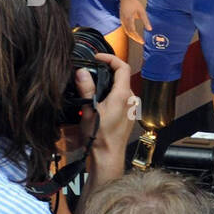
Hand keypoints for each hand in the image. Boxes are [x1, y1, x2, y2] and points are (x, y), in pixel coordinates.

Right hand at [80, 53, 134, 185]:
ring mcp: (131, 108)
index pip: (122, 67)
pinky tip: (98, 100)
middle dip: (106, 71)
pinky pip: (121, 98)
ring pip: (120, 88)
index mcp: (123, 95)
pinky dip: (110, 94)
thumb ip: (86, 89)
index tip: (97, 57)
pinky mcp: (128, 115)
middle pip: (121, 77)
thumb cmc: (100, 137)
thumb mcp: (89, 110)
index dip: (110, 58)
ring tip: (92, 86)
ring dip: (107, 84)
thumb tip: (81, 72)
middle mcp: (131, 100)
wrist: (107, 156)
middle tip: (91, 70)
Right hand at [120, 0, 150, 45]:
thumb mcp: (142, 11)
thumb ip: (145, 20)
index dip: (137, 37)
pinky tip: (135, 34)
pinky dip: (130, 32)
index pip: (132, 30)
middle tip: (142, 42)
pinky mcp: (122, 19)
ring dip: (132, 36)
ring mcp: (122, 20)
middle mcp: (123, 20)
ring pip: (126, 31)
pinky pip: (125, 28)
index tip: (142, 41)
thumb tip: (150, 29)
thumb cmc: (134, 3)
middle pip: (129, 32)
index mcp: (128, 18)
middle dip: (135, 38)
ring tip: (139, 39)